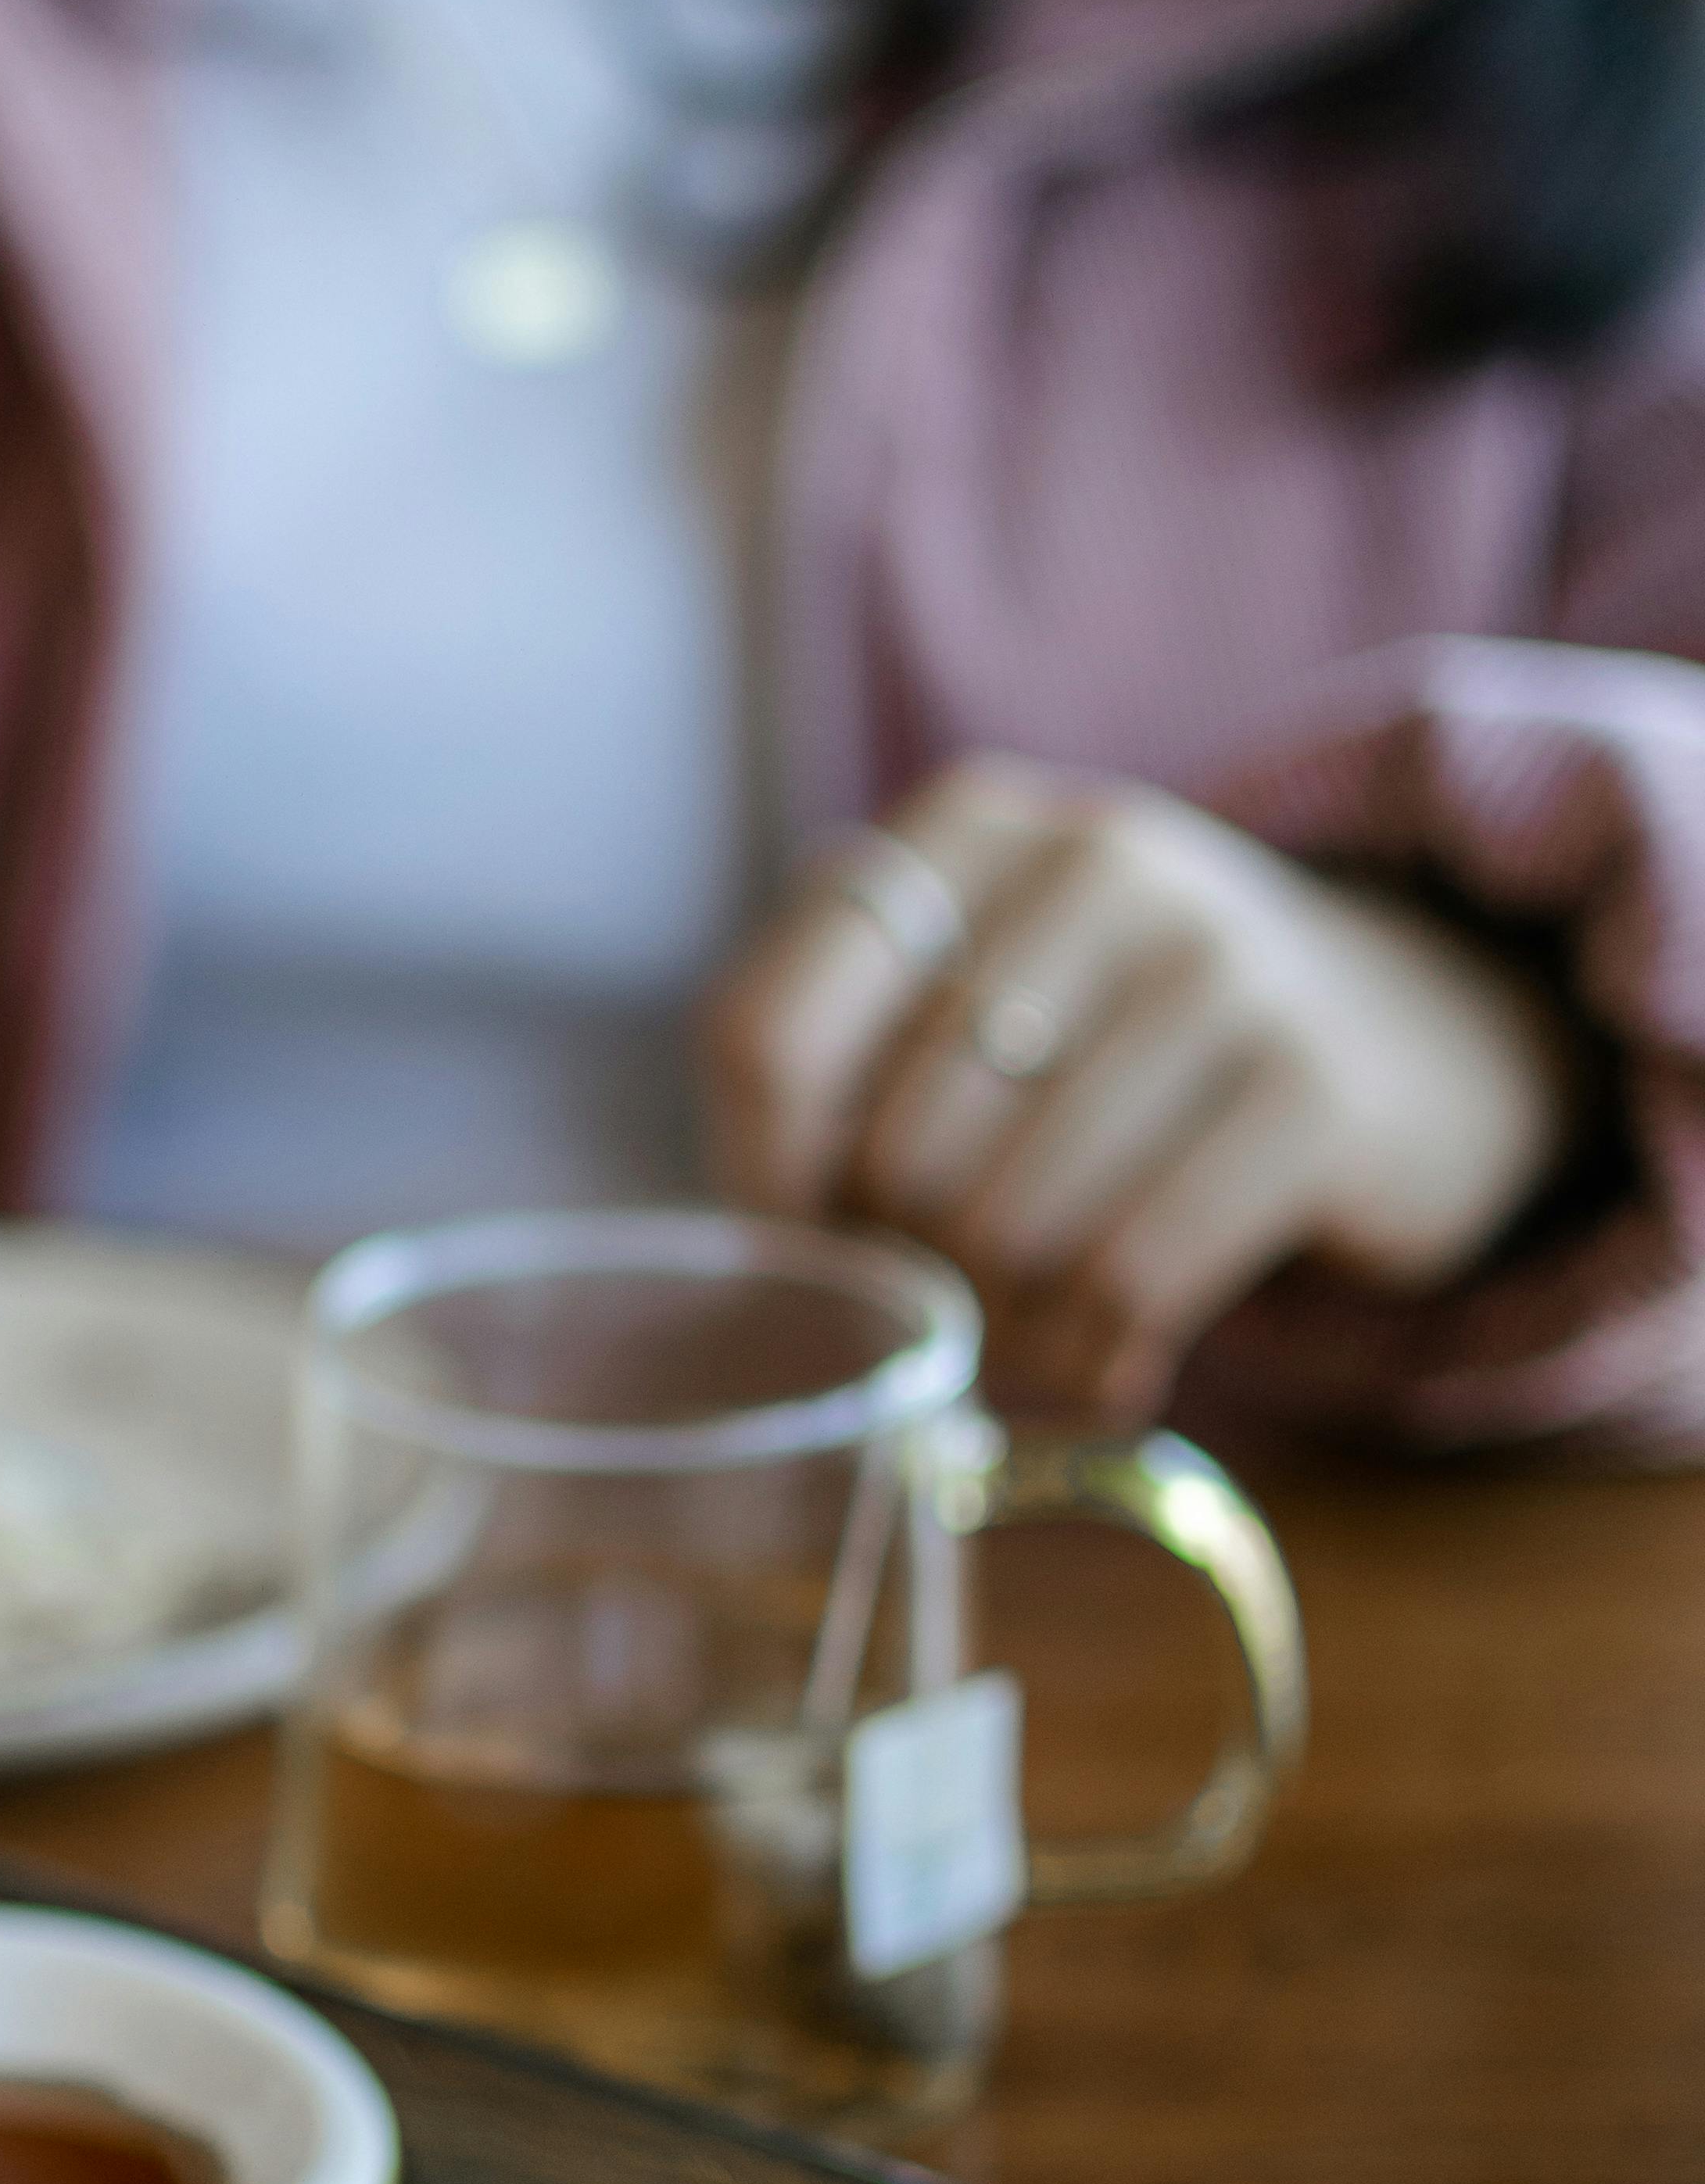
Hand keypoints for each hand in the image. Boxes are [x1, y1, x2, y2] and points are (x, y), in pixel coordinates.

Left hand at [703, 759, 1588, 1422]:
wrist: (1418, 1037)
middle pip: (890, 1149)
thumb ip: (843, 1080)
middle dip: (910, 1264)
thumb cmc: (1135, 1045)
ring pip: (1009, 1220)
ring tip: (1041, 1324)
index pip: (766, 1036)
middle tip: (963, 1290)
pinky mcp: (1313, 1085)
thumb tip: (786, 1256)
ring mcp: (1219, 961)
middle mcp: (1097, 860)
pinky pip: (1133, 1273)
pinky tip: (1114, 1357)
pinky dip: (1101, 1350)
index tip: (819, 1234)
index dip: (769, 1179)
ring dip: (1009, 1322)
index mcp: (972, 826)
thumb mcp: (989, 999)